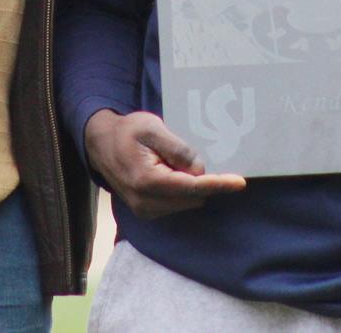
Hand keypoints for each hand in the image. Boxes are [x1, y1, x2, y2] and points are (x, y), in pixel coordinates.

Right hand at [83, 109, 247, 219]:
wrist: (101, 145)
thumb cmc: (127, 132)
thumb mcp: (152, 128)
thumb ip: (177, 149)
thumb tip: (199, 169)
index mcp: (147, 182)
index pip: (192, 187)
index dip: (218, 184)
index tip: (239, 182)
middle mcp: (146, 203)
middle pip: (192, 196)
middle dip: (201, 180)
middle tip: (185, 155)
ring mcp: (145, 211)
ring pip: (187, 201)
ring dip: (190, 184)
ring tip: (168, 160)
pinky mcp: (147, 212)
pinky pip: (177, 203)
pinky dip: (182, 190)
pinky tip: (168, 171)